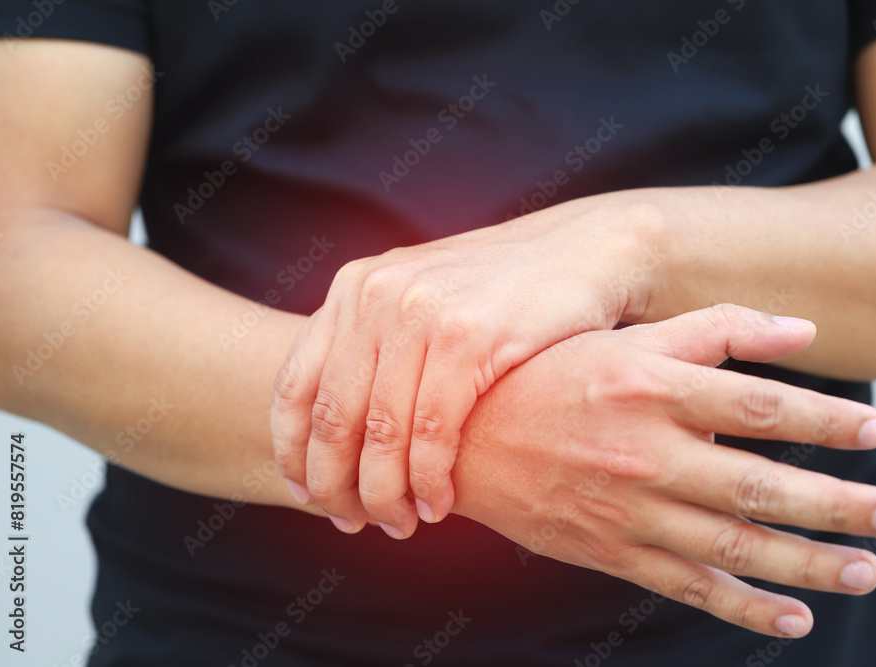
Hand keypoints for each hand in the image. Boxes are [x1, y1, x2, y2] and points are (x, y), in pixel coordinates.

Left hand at [270, 195, 662, 535]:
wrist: (582, 250)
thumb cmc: (502, 290)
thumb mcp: (422, 300)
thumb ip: (376, 346)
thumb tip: (338, 430)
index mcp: (354, 287)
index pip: (296, 384)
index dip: (292, 451)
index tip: (307, 495)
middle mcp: (376, 295)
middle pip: (331, 416)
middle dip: (337, 486)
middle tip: (352, 524)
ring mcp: (421, 312)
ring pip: (381, 432)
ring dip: (385, 494)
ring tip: (399, 524)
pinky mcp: (469, 335)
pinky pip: (433, 431)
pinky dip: (430, 479)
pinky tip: (438, 503)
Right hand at [451, 304, 875, 637]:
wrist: (459, 436)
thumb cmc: (545, 375)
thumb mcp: (624, 337)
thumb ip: (713, 329)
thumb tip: (798, 330)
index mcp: (650, 386)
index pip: (762, 405)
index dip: (828, 418)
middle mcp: (645, 452)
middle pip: (762, 484)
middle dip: (839, 504)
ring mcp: (629, 510)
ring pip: (735, 543)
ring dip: (809, 560)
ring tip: (865, 566)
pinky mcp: (612, 550)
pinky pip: (687, 584)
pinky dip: (743, 606)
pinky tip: (793, 615)